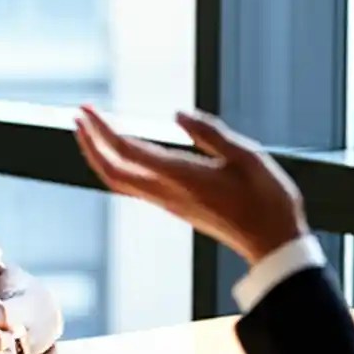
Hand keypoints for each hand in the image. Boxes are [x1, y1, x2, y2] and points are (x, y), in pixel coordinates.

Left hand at [73, 105, 307, 264]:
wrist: (273, 244)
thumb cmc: (268, 199)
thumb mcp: (248, 156)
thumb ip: (210, 134)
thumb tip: (177, 115)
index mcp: (183, 176)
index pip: (128, 151)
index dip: (102, 130)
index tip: (87, 109)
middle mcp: (168, 192)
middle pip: (112, 171)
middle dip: (90, 143)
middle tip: (80, 115)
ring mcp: (169, 203)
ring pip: (120, 182)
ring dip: (100, 155)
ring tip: (91, 130)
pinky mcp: (176, 207)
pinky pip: (134, 187)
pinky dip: (118, 167)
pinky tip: (121, 153)